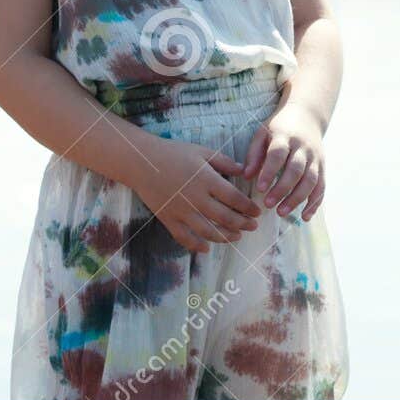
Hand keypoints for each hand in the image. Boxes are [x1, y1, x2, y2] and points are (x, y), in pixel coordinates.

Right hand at [134, 136, 262, 253]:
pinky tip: (206, 248)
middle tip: (253, 226)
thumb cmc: (173, 153)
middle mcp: (196, 198)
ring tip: (237, 237)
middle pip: (225, 217)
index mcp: (206, 180)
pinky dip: (196, 245)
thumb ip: (223, 162)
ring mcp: (181, 211)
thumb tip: (243, 170)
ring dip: (225, 237)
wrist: (141, 162)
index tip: (257, 212)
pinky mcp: (168, 219)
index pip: (234, 198)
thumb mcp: (201, 151)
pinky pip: (184, 237)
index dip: (248, 207)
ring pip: (208, 231)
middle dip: (243, 224)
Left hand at [243, 105, 325, 220]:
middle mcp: (303, 148)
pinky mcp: (323, 167)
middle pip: (295, 170)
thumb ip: (254, 154)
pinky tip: (305, 216)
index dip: (269, 171)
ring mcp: (315, 158)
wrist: (308, 115)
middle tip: (268, 204)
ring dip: (297, 198)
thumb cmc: (280, 127)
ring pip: (310, 180)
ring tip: (281, 212)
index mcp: (285, 136)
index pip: (278, 154)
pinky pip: (321, 187)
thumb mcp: (263, 133)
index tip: (259, 188)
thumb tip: (246, 175)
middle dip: (282, 189)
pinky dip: (315, 203)